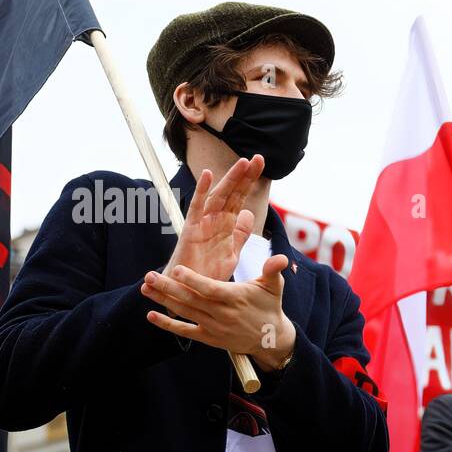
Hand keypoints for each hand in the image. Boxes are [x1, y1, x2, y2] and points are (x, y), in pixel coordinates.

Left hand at [141, 255, 295, 369]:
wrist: (270, 339)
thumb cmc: (270, 306)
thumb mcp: (274, 287)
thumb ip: (273, 270)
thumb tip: (281, 258)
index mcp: (236, 298)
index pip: (211, 289)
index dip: (193, 280)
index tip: (176, 269)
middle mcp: (222, 314)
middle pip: (191, 300)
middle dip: (168, 288)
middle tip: (149, 276)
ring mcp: (214, 327)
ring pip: (185, 312)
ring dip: (163, 300)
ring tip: (145, 288)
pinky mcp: (209, 337)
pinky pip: (185, 331)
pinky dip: (168, 325)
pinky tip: (151, 315)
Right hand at [164, 155, 264, 283]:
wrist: (193, 293)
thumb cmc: (208, 273)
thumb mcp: (232, 251)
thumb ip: (240, 233)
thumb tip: (249, 213)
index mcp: (225, 224)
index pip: (240, 198)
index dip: (249, 181)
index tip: (261, 163)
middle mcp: (214, 220)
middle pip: (232, 193)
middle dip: (244, 176)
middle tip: (258, 158)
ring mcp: (202, 224)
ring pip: (218, 197)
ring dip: (230, 180)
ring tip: (243, 162)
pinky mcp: (190, 231)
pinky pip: (196, 209)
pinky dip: (200, 191)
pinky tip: (206, 175)